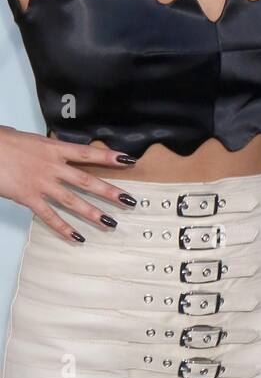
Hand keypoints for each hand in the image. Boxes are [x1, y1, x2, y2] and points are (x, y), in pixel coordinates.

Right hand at [0, 126, 137, 243]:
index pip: (88, 153)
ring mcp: (41, 183)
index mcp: (54, 148)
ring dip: (93, 213)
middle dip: (110, 192)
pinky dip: (63, 228)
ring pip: (72, 201)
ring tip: (111, 223)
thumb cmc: (4, 142)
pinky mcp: (28, 197)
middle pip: (87, 180)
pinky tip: (77, 237)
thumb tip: (52, 150)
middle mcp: (52, 166)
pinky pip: (49, 215)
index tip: (129, 161)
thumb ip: (46, 147)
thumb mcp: (31, 140)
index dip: (109, 157)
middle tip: (130, 201)